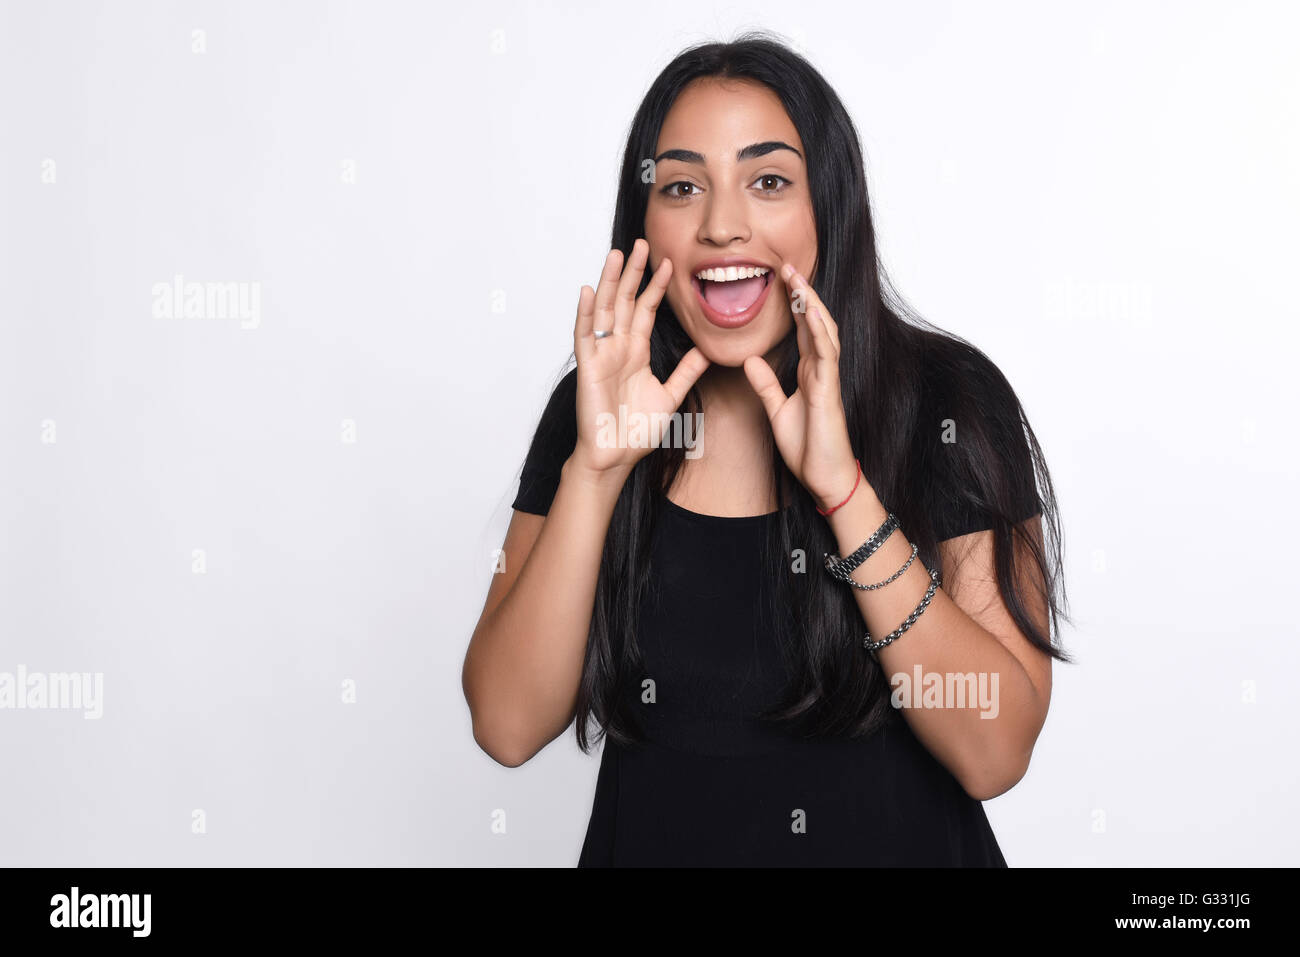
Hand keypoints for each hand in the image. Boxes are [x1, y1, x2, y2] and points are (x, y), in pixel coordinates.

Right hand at [571, 238, 709, 474]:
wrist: (615, 456)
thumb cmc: (636, 431)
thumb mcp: (670, 396)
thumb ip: (686, 372)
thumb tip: (707, 351)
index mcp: (637, 352)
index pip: (647, 310)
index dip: (656, 287)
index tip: (669, 262)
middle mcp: (619, 348)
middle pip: (626, 302)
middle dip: (634, 273)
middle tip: (642, 243)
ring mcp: (602, 355)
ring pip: (605, 310)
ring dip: (610, 282)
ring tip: (617, 255)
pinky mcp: (588, 367)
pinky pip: (585, 336)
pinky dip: (585, 314)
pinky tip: (588, 291)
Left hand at [742, 263, 858, 510]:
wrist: (826, 477)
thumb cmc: (807, 448)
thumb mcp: (777, 411)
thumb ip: (766, 386)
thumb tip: (750, 360)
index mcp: (808, 373)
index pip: (802, 330)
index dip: (793, 305)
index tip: (780, 281)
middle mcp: (820, 370)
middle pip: (814, 323)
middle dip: (802, 294)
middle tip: (787, 266)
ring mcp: (827, 379)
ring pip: (823, 332)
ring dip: (811, 305)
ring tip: (797, 279)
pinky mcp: (829, 391)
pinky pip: (827, 356)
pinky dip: (821, 332)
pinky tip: (813, 314)